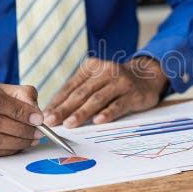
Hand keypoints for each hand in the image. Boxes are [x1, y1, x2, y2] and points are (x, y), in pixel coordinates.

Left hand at [44, 57, 168, 127]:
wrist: (147, 78)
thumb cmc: (114, 83)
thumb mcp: (96, 80)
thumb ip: (79, 92)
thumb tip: (55, 111)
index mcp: (92, 67)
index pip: (70, 86)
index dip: (57, 101)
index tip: (45, 115)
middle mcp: (106, 71)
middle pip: (81, 93)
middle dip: (64, 108)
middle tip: (51, 121)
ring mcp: (121, 82)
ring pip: (97, 99)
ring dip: (82, 113)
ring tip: (70, 124)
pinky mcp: (133, 94)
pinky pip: (118, 105)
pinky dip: (107, 113)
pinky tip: (98, 121)